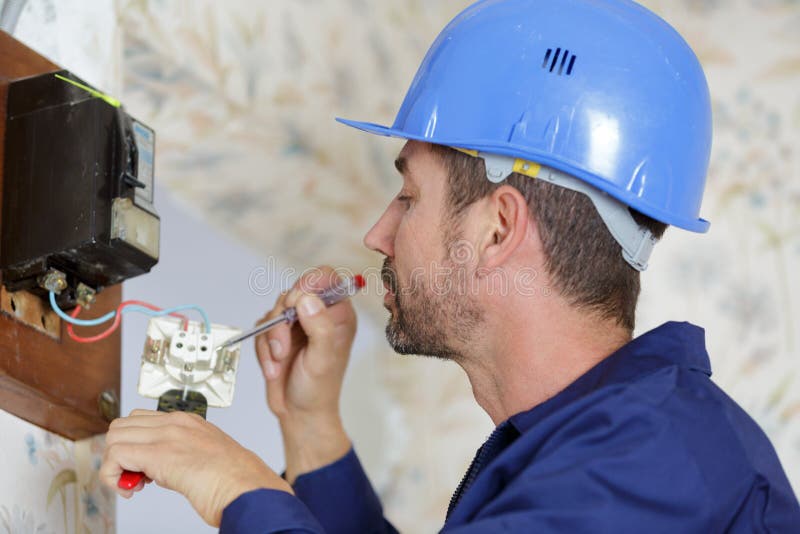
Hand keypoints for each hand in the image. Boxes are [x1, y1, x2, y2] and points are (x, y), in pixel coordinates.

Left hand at [100, 409, 291, 526]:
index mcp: (190, 422)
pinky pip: (114, 456)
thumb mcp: (209, 457)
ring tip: (136, 483)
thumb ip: (185, 453)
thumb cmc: (236, 481)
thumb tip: (166, 468)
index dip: (135, 445)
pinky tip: (132, 489)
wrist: (248, 487)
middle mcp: (176, 422)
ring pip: (114, 437)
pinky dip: (113, 476)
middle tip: (136, 477)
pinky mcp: (157, 453)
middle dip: (121, 453)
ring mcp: (167, 434)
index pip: (142, 420)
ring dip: (116, 464)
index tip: (144, 469)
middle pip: (123, 425)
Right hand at [256, 265, 354, 481]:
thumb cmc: (318, 389)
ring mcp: (298, 324)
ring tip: (278, 361)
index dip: (309, 283)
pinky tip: (273, 367)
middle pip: (294, 293)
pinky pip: (262, 327)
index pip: (326, 278)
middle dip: (282, 320)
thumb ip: (319, 327)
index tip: (296, 303)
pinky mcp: (279, 334)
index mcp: (338, 315)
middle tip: (283, 347)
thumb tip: (307, 299)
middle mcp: (319, 315)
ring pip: (274, 310)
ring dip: (271, 338)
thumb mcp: (322, 359)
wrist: (298, 413)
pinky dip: (263, 348)